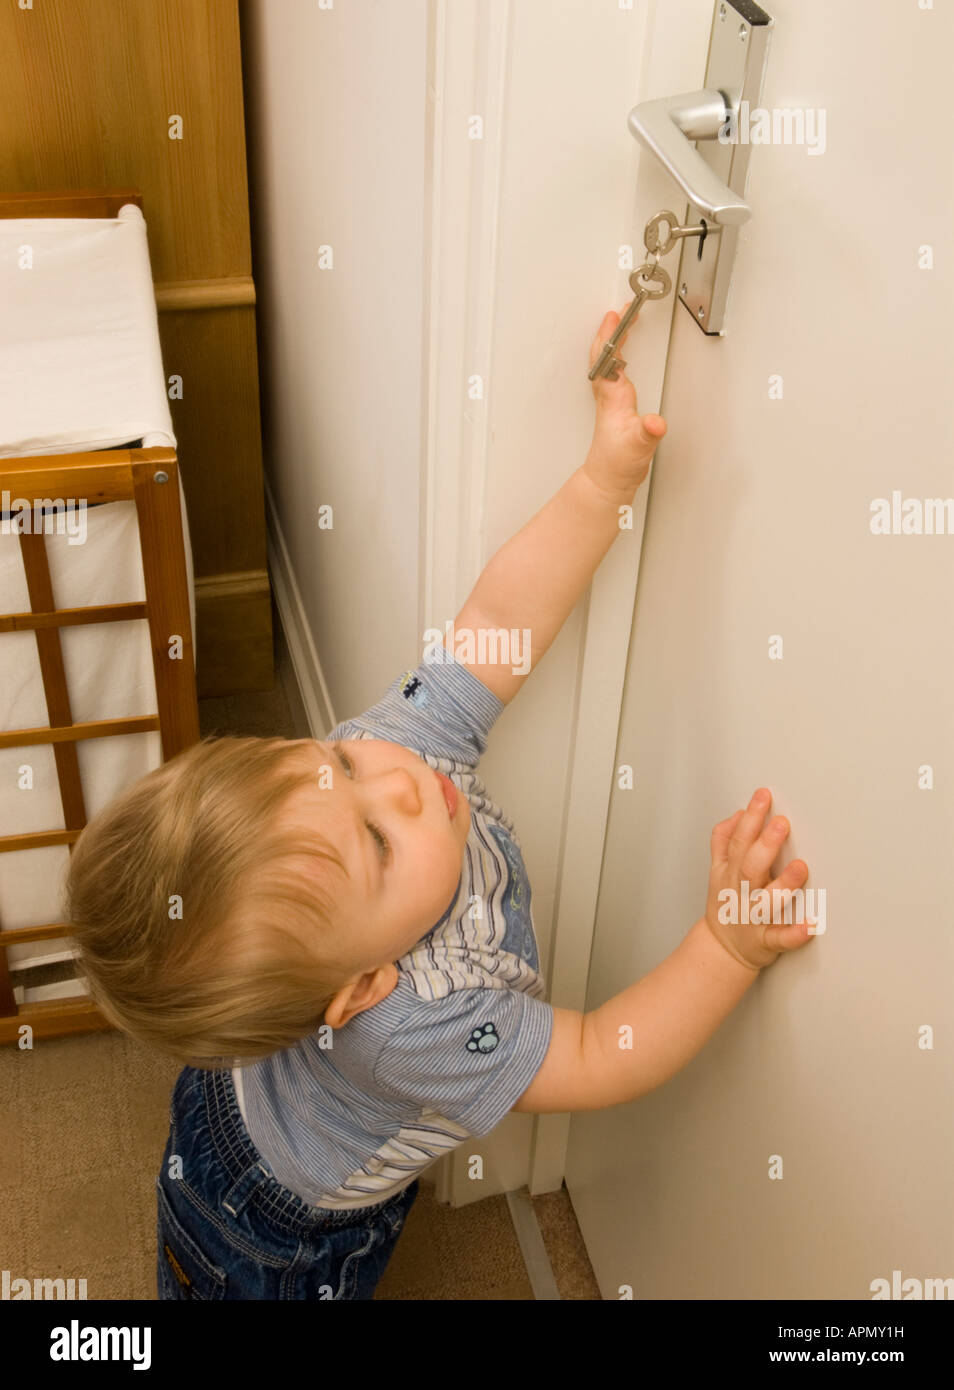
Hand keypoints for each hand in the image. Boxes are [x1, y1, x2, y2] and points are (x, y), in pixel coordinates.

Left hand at [583, 305, 666, 500]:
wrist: (608, 480)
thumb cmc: (618, 464)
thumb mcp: (638, 448)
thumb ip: (647, 433)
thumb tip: (655, 422)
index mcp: (613, 397)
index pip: (608, 359)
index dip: (611, 336)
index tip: (617, 315)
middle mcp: (609, 394)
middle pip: (605, 353)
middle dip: (612, 328)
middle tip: (623, 308)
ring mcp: (610, 398)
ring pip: (607, 360)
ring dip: (613, 338)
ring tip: (622, 320)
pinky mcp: (615, 404)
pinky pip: (613, 370)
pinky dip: (618, 354)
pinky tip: (623, 352)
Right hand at [705, 788, 816, 970]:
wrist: (722, 950)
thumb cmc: (726, 905)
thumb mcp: (717, 870)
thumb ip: (724, 840)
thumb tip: (738, 814)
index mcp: (729, 874)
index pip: (738, 841)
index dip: (751, 818)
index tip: (764, 796)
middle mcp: (740, 893)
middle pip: (750, 866)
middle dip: (765, 845)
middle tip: (782, 823)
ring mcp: (753, 918)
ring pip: (767, 901)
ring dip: (784, 884)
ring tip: (801, 867)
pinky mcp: (766, 942)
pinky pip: (781, 939)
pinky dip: (795, 933)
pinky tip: (811, 924)